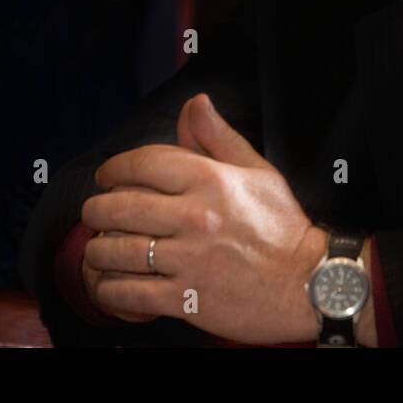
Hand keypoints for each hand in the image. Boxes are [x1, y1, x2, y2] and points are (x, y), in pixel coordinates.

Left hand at [80, 93, 326, 342]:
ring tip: (99, 248)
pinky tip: (109, 282)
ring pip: (117, 251)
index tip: (106, 177)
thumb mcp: (257, 171)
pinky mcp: (186, 298)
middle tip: (96, 213)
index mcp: (211, 180)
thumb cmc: (282, 226)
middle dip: (97, 209)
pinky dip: (109, 288)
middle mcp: (196, 217)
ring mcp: (189, 260)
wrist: (307, 284)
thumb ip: (218, 137)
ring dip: (98, 249)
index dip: (114, 168)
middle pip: (121, 206)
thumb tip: (194, 103)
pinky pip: (128, 292)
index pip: (143, 163)